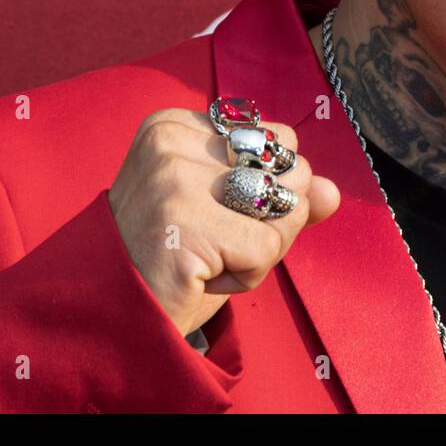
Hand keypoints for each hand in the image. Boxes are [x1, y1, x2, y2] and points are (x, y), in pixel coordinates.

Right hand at [108, 108, 339, 335]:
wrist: (113, 319)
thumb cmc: (172, 264)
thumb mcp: (230, 218)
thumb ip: (283, 197)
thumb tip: (332, 192)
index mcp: (176, 126)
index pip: (279, 142)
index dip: (265, 191)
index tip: (210, 216)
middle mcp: (171, 141)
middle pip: (288, 172)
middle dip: (268, 221)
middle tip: (209, 244)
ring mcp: (174, 179)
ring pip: (283, 209)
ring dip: (258, 250)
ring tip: (205, 260)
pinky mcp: (185, 222)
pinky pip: (266, 248)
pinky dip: (247, 275)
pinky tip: (200, 278)